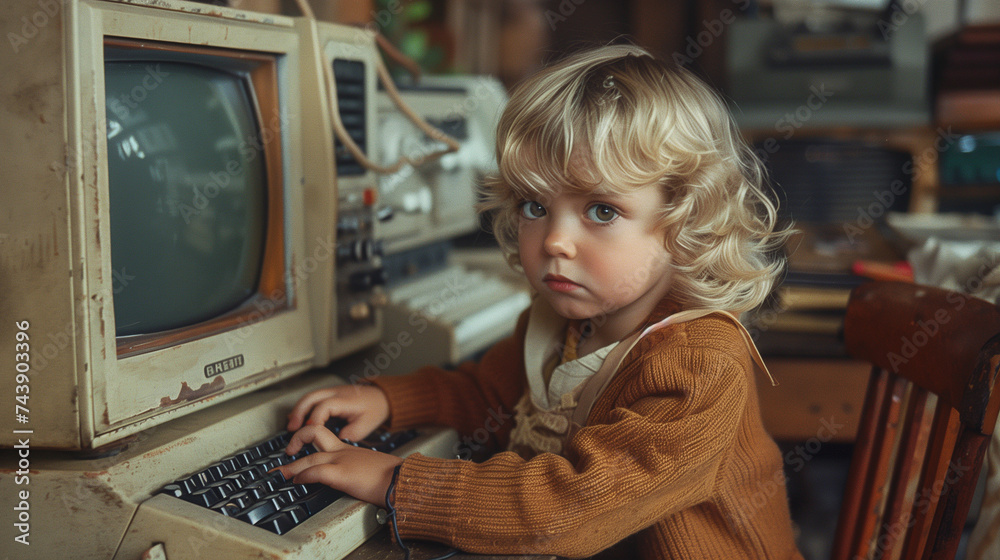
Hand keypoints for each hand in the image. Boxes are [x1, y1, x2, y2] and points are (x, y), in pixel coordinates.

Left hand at [274, 425, 401, 507]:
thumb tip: (357, 479)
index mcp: (350, 449)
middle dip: (296, 441)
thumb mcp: (372, 468)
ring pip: (310, 456)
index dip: (310, 440)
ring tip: (281, 474)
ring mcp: (342, 461)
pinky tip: (298, 481)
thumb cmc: (393, 477)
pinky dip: (304, 475)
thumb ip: (360, 470)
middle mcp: (344, 451)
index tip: (301, 450)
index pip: (325, 438)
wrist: (403, 479)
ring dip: (292, 467)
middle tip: (285, 455)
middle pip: (314, 435)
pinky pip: (316, 471)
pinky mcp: (342, 474)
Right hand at [286, 384, 389, 440]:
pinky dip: (303, 409)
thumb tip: (334, 443)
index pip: (324, 407)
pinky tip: (298, 420)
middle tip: (291, 429)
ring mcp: (332, 391)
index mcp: (345, 400)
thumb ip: (350, 435)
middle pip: (311, 398)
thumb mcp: (366, 426)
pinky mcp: (330, 395)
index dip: (315, 419)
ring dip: (298, 411)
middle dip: (299, 413)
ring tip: (291, 427)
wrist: (383, 397)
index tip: (309, 432)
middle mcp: (336, 392)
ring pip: (309, 397)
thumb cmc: (375, 410)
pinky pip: (313, 399)